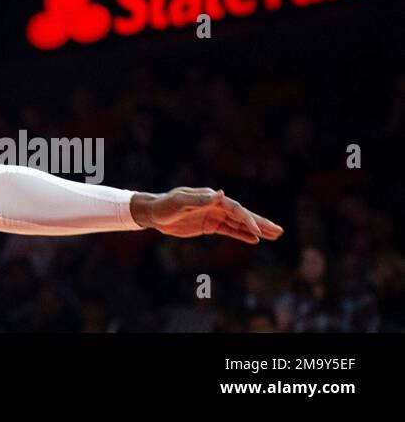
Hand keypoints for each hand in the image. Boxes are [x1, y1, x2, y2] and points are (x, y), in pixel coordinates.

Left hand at [131, 188, 282, 243]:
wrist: (153, 213)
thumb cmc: (164, 205)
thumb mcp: (179, 202)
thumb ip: (199, 199)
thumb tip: (220, 193)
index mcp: (211, 198)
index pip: (234, 208)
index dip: (247, 219)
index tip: (258, 231)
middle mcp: (215, 205)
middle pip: (242, 214)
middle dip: (261, 223)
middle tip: (279, 231)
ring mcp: (214, 215)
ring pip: (239, 223)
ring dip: (256, 229)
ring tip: (275, 235)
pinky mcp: (210, 225)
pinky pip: (230, 230)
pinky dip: (242, 235)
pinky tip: (255, 240)